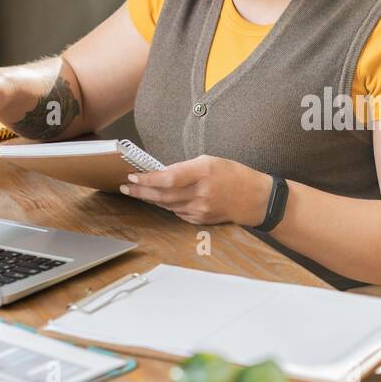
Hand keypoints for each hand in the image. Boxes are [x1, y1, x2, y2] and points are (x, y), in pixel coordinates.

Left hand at [120, 155, 271, 226]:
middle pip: (163, 195)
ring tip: (136, 192)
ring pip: (167, 205)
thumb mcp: (210, 161)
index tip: (133, 176)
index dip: (148, 179)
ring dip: (150, 199)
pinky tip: (160, 200)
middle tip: (126, 187)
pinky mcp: (201, 220)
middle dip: (140, 191)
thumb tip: (162, 174)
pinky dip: (168, 206)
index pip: (169, 178)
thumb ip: (186, 167)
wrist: (254, 199)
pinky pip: (177, 212)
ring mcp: (201, 209)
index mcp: (204, 172)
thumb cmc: (234, 175)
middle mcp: (201, 193)